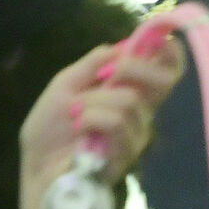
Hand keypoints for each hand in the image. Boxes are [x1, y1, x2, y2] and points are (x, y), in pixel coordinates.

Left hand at [20, 37, 185, 208]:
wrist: (39, 170)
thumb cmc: (49, 133)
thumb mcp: (64, 85)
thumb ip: (91, 65)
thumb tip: (118, 47)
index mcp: (126, 93)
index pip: (165, 73)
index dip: (169, 53)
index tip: (159, 38)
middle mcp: (139, 114)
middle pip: (165, 82)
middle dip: (135, 67)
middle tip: (108, 75)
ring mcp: (136, 136)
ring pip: (129, 100)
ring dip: (93, 102)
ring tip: (75, 116)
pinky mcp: (126, 155)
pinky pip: (117, 121)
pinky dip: (91, 118)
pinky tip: (79, 130)